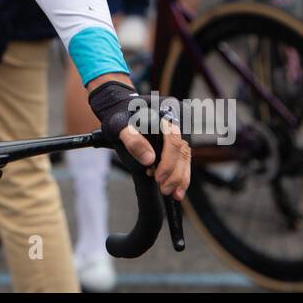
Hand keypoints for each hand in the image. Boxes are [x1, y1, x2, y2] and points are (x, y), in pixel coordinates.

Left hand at [89, 77, 190, 200]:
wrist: (118, 108)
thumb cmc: (118, 115)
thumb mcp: (119, 126)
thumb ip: (133, 141)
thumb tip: (149, 160)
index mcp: (164, 111)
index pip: (172, 140)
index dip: (168, 162)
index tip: (158, 178)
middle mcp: (175, 119)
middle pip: (182, 150)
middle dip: (175, 174)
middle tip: (165, 190)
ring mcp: (176, 129)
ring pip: (185, 155)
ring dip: (180, 176)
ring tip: (174, 194)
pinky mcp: (174, 139)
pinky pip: (182, 157)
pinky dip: (180, 173)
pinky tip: (176, 187)